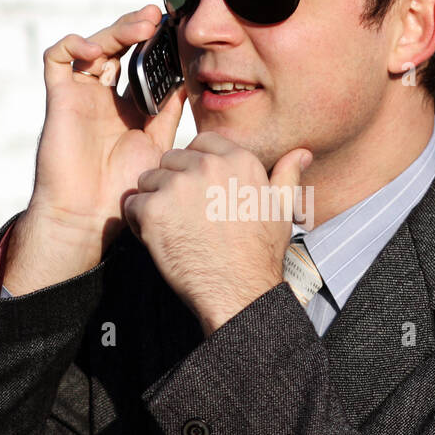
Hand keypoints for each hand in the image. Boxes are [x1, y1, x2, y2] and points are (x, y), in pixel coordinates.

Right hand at [30, 5, 189, 254]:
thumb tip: (187, 82)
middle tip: (159, 19)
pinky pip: (57, 60)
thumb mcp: (157, 144)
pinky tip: (95, 48)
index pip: (142, 63)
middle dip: (138, 28)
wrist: (88, 215)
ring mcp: (82, 95)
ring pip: (94, 46)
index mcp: (129, 106)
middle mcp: (105, 96)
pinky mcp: (60, 98)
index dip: (156, 45)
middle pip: (120, 48)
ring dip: (116, 31)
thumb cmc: (123, 188)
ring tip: (142, 27)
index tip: (177, 30)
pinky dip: (72, 44)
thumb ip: (168, 113)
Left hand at [123, 132, 312, 335]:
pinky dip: (138, 222)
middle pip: (172, 159)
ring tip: (173, 228)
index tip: (200, 192)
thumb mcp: (282, 209)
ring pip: (149, 180)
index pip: (201, 143)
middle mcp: (207, 165)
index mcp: (238, 160)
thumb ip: (286, 176)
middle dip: (174, 183)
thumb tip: (301, 153)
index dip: (196, 167)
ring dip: (155, 201)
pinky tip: (158, 239)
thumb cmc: (259, 254)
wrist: (239, 291)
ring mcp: (178, 186)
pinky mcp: (154, 209)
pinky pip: (133, 204)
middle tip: (187, 216)